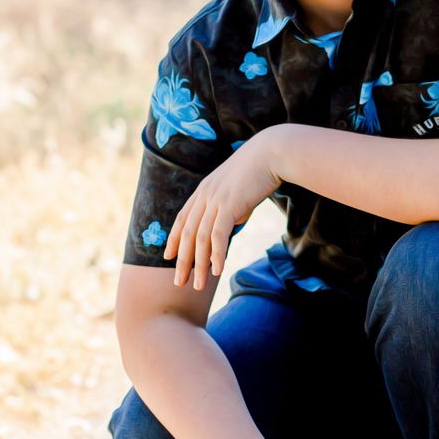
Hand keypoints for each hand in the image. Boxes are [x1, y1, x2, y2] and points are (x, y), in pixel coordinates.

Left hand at [164, 128, 282, 289]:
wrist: (270, 153)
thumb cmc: (258, 171)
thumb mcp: (237, 190)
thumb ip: (228, 208)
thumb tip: (229, 224)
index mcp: (203, 191)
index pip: (182, 219)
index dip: (174, 239)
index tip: (168, 256)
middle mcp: (205, 196)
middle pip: (188, 233)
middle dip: (182, 260)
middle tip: (179, 282)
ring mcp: (216, 200)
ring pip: (201, 238)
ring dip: (198, 264)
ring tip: (198, 285)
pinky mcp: (230, 205)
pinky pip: (218, 235)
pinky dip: (216, 254)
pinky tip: (217, 270)